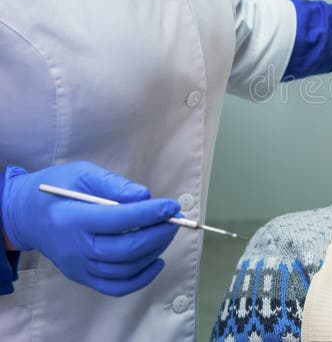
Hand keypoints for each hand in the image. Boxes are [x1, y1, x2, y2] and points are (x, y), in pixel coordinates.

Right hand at [2, 161, 179, 295]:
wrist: (27, 216)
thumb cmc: (56, 189)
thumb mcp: (82, 174)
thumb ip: (114, 184)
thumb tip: (145, 197)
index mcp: (73, 219)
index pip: (118, 221)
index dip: (150, 214)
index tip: (171, 206)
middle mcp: (75, 248)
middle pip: (125, 249)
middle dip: (157, 234)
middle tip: (174, 220)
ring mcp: (79, 266)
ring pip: (125, 269)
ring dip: (154, 252)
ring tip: (166, 233)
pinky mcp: (82, 276)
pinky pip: (116, 286)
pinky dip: (141, 278)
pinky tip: (156, 260)